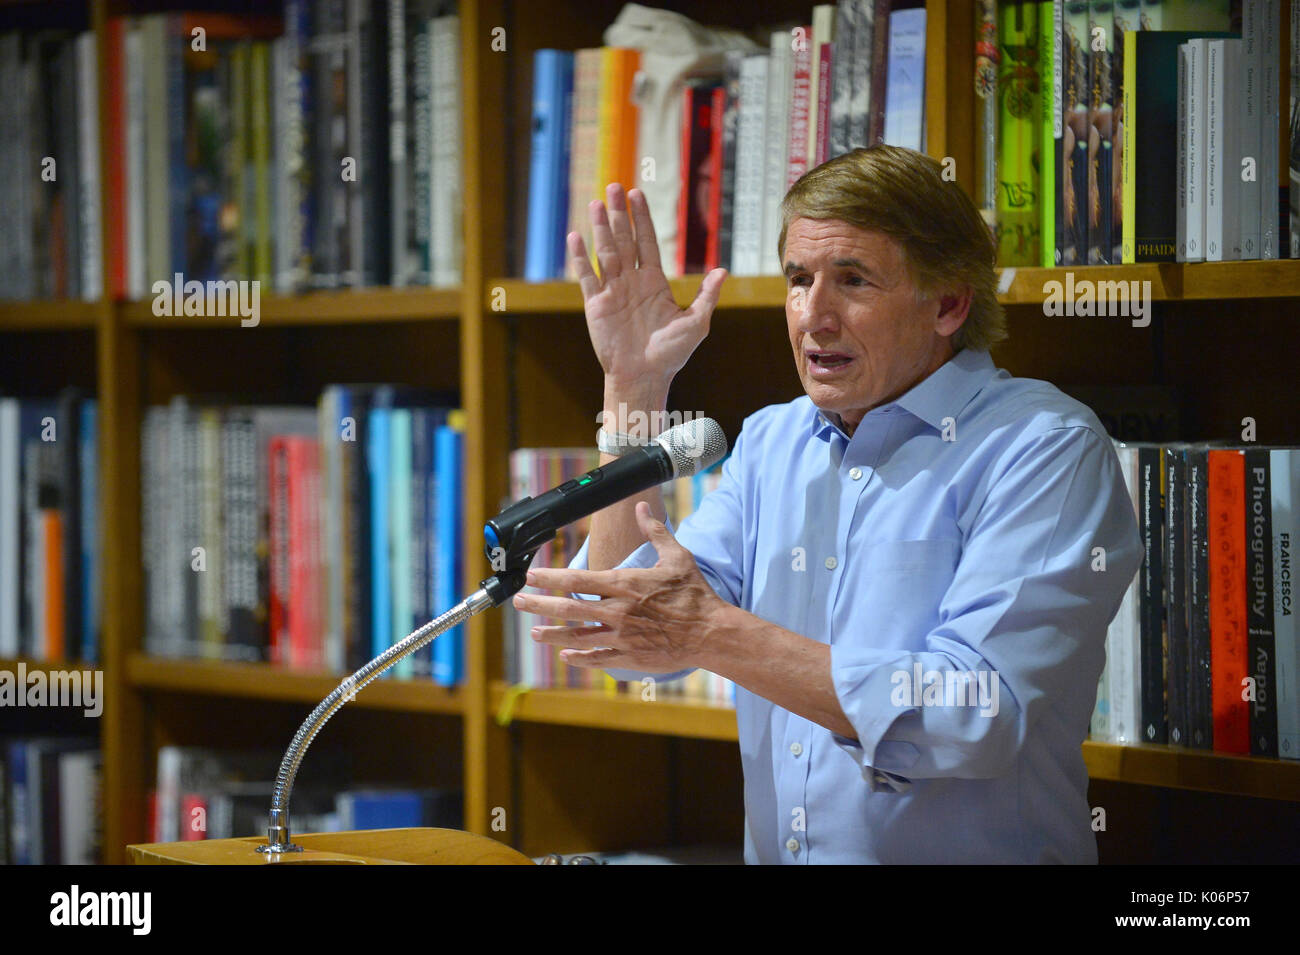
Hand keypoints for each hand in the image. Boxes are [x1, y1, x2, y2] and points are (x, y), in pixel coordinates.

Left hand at [511, 502, 726, 672]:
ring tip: (535, 633)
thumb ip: (654, 531)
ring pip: (577, 637)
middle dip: (539, 605)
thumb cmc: (695, 593)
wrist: (711, 632)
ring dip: (553, 635)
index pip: (576, 580)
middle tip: (518, 603)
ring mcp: (622, 637)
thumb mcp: (677, 556)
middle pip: (568, 609)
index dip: (548, 577)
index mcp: (624, 585)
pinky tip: (565, 654)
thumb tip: (641, 507)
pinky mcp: (630, 656)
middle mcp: (617, 612)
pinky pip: (597, 658)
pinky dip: (578, 657)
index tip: (530, 576)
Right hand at [569, 184, 726, 395]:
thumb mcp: (696, 323)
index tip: (637, 195)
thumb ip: (706, 296)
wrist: (645, 377)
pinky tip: (575, 237)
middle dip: (620, 214)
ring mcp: (613, 291)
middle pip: (625, 240)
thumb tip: (723, 271)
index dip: (642, 218)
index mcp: (654, 282)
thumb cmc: (671, 354)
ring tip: (596, 203)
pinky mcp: (597, 305)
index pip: (647, 242)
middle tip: (614, 186)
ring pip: (605, 252)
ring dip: (601, 228)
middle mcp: (632, 282)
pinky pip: (587, 277)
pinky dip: (581, 258)